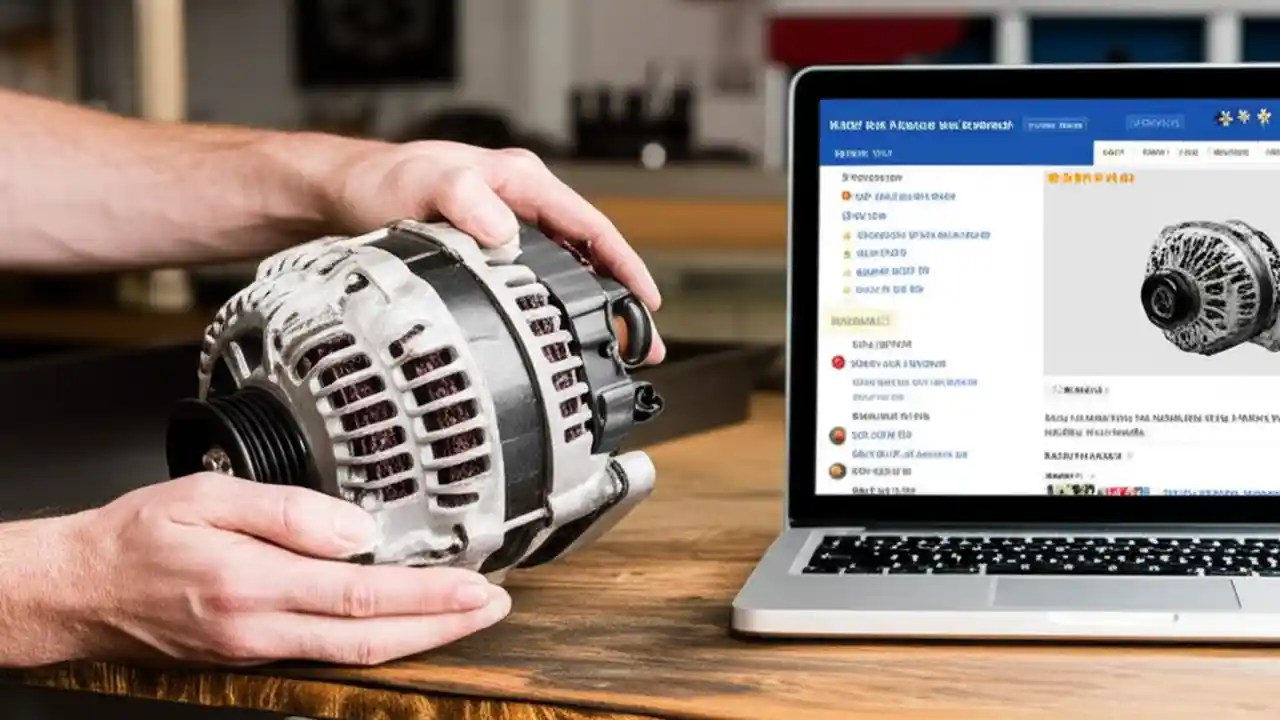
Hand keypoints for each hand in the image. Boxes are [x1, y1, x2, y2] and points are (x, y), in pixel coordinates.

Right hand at [61, 473, 509, 666]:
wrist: (81, 591)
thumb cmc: (136, 539)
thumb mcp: (207, 496)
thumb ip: (287, 511)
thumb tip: (354, 528)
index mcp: (253, 584)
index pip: (363, 594)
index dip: (428, 595)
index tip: (475, 587)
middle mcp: (261, 628)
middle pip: (372, 638)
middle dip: (443, 626)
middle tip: (492, 607)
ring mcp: (258, 649)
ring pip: (355, 652)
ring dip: (417, 636)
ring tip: (463, 615)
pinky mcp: (252, 654)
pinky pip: (328, 652)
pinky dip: (375, 638)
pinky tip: (400, 623)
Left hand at [322, 140, 665, 363]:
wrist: (340, 193)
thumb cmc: (379, 182)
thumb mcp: (421, 184)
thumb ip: (464, 200)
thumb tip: (504, 231)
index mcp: (520, 181)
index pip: (590, 226)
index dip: (624, 265)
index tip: (646, 302)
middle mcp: (520, 201)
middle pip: (587, 251)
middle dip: (619, 296)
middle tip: (641, 344)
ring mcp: (506, 224)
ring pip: (566, 267)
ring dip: (591, 304)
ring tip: (612, 348)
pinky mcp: (488, 247)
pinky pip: (537, 277)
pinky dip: (556, 304)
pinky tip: (560, 332)